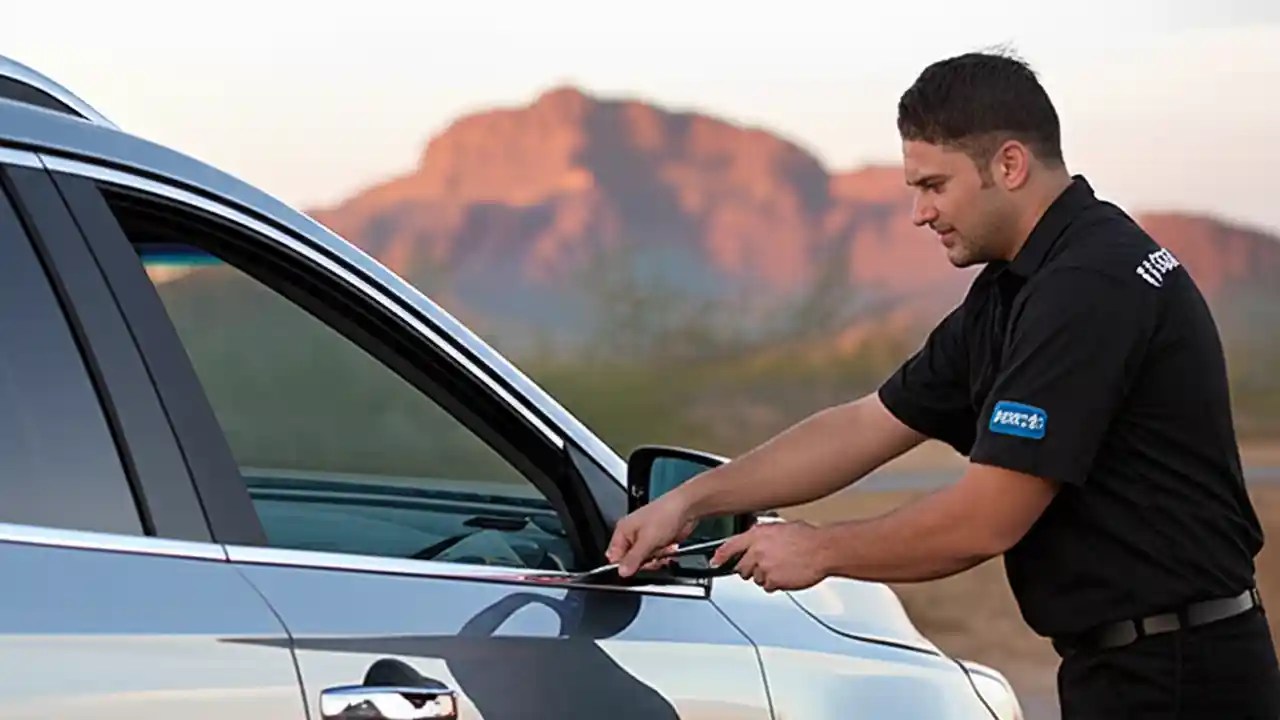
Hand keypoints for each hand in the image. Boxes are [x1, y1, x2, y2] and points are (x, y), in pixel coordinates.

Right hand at [606, 494, 695, 577]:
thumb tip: (622, 572)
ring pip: (646, 561)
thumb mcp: (647, 540)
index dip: (623, 566)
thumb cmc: (665, 515)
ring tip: (663, 548)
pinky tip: (669, 548)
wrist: (687, 509)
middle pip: (631, 561)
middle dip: (645, 562)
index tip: (635, 568)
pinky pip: (657, 558)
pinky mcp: (658, 543)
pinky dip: (664, 556)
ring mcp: (646, 540)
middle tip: (653, 556)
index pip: (614, 556)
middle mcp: (632, 535)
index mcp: (623, 531)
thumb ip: (633, 558)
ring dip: (657, 559)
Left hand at [711, 521, 828, 591]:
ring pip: (755, 578)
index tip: (716, 561)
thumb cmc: (807, 537)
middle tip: (763, 567)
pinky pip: (768, 587)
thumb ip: (763, 534)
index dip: (721, 555)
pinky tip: (787, 575)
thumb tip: (757, 539)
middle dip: (750, 569)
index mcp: (757, 534)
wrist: (822, 549)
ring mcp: (763, 567)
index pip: (730, 545)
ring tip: (782, 568)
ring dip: (765, 576)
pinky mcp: (772, 580)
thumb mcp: (780, 527)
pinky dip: (775, 584)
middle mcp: (757, 550)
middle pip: (741, 568)